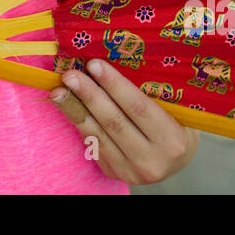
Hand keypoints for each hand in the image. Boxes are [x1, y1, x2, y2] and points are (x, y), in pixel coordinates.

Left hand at [50, 58, 199, 184]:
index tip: (94, 64)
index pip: (138, 107)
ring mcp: (132, 172)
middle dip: (89, 95)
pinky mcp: (115, 174)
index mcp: (173, 140)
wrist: (175, 160)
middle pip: (113, 122)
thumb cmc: (175, 123)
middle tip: (70, 74)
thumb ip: (150, 91)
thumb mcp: (174, 108)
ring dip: (75, 109)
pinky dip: (80, 123)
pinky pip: (93, 144)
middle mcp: (152, 161)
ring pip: (97, 135)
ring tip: (59, 90)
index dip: (114, 84)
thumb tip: (112, 59)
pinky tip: (69, 106)